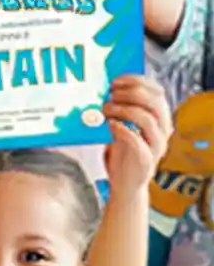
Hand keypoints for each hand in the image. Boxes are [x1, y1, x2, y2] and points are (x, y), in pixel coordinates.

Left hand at [103, 75, 171, 193]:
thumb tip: (104, 91)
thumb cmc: (123, 152)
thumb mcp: (124, 127)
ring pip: (148, 119)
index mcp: (160, 118)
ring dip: (124, 109)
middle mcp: (162, 130)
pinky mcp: (145, 160)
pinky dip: (122, 129)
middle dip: (130, 93)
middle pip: (154, 102)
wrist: (125, 184)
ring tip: (106, 109)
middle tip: (110, 94)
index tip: (115, 81)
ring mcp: (156, 145)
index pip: (156, 91)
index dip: (137, 82)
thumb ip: (121, 111)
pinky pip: (138, 141)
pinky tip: (110, 125)